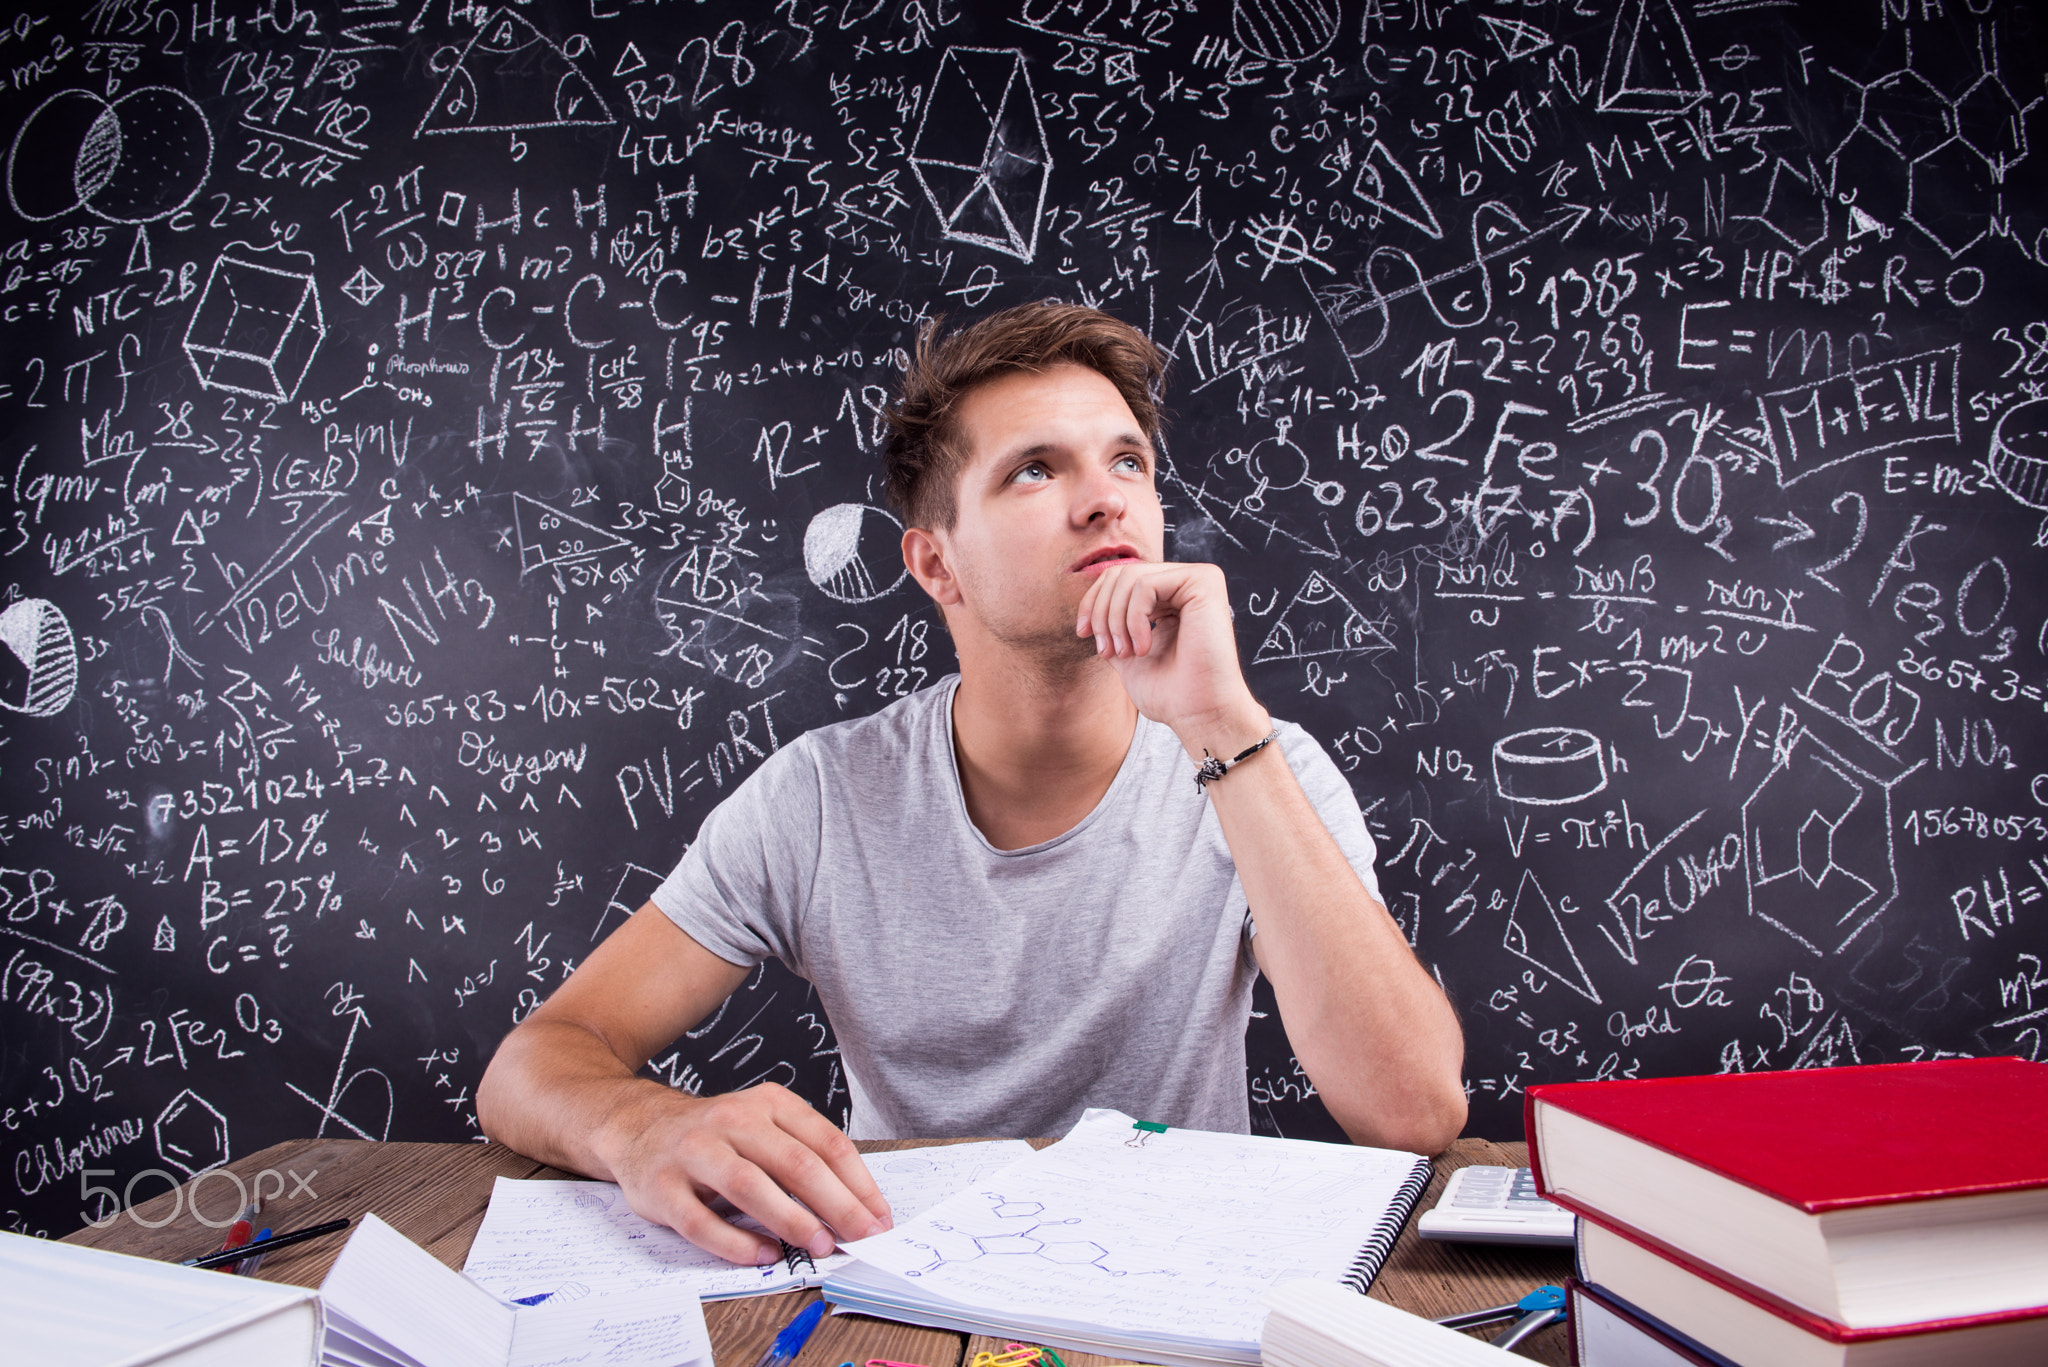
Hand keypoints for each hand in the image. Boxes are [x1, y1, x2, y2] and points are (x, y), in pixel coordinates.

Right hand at [605, 1081, 891, 1264]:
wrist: (638, 1126)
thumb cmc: (717, 1136)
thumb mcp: (764, 1126)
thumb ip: (804, 1157)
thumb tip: (856, 1208)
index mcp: (768, 1103)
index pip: (826, 1142)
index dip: (859, 1183)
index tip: (879, 1217)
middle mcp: (731, 1120)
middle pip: (795, 1163)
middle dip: (836, 1205)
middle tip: (861, 1237)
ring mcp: (694, 1151)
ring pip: (749, 1185)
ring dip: (791, 1220)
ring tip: (820, 1246)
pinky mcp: (662, 1187)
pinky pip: (701, 1221)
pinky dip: (736, 1242)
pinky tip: (763, 1255)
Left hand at [1074, 561, 1269, 754]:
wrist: (1199, 715)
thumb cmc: (1171, 694)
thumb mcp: (1127, 654)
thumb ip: (1113, 628)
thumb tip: (1091, 611)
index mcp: (1172, 596)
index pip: (1119, 578)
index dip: (1093, 603)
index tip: (1082, 634)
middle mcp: (1186, 582)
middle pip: (1121, 573)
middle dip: (1101, 613)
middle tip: (1106, 650)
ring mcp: (1198, 579)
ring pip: (1130, 577)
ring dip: (1115, 620)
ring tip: (1125, 653)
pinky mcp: (1204, 582)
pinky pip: (1146, 585)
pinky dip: (1134, 618)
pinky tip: (1144, 648)